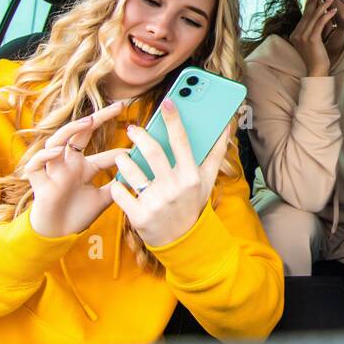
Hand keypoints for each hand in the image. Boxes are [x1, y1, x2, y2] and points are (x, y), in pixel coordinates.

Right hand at [26, 101, 131, 237]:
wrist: (57, 235)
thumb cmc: (76, 215)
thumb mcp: (102, 199)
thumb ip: (116, 187)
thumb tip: (136, 177)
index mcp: (84, 168)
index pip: (104, 153)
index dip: (120, 150)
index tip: (138, 146)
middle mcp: (69, 164)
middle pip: (80, 134)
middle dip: (97, 119)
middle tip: (117, 107)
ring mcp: (54, 171)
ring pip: (56, 141)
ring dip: (71, 130)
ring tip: (88, 121)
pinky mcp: (40, 182)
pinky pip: (37, 165)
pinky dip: (45, 156)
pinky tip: (57, 151)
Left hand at [110, 98, 233, 246]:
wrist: (182, 242)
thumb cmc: (193, 205)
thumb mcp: (207, 181)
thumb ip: (216, 153)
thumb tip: (225, 127)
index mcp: (191, 176)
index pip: (182, 141)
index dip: (174, 119)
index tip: (167, 102)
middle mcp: (174, 188)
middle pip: (153, 152)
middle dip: (140, 135)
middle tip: (133, 128)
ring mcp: (155, 203)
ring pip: (131, 171)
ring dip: (123, 159)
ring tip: (122, 155)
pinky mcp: (138, 216)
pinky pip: (120, 193)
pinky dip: (117, 183)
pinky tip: (119, 180)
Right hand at [289, 0, 336, 76]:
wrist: (317, 70)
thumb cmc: (317, 57)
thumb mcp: (313, 40)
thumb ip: (313, 29)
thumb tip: (321, 15)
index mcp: (295, 34)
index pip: (303, 16)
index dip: (309, 4)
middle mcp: (296, 34)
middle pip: (307, 14)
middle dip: (314, 1)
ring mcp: (302, 36)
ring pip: (313, 17)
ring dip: (323, 6)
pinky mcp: (311, 39)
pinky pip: (319, 23)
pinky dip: (327, 15)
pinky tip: (333, 10)